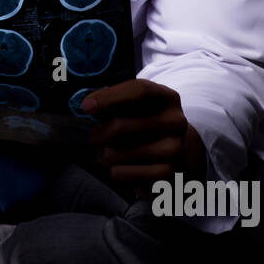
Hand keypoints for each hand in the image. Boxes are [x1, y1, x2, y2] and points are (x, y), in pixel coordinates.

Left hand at [82, 79, 206, 197]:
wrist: (176, 153)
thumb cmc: (146, 125)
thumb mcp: (138, 107)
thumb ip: (116, 102)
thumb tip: (88, 105)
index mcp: (167, 98)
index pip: (139, 90)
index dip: (108, 97)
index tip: (86, 106)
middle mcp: (175, 121)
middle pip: (119, 125)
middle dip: (97, 133)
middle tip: (94, 137)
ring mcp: (173, 148)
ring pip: (114, 153)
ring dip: (103, 154)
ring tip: (107, 153)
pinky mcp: (166, 173)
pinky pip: (121, 173)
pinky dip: (114, 171)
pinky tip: (119, 167)